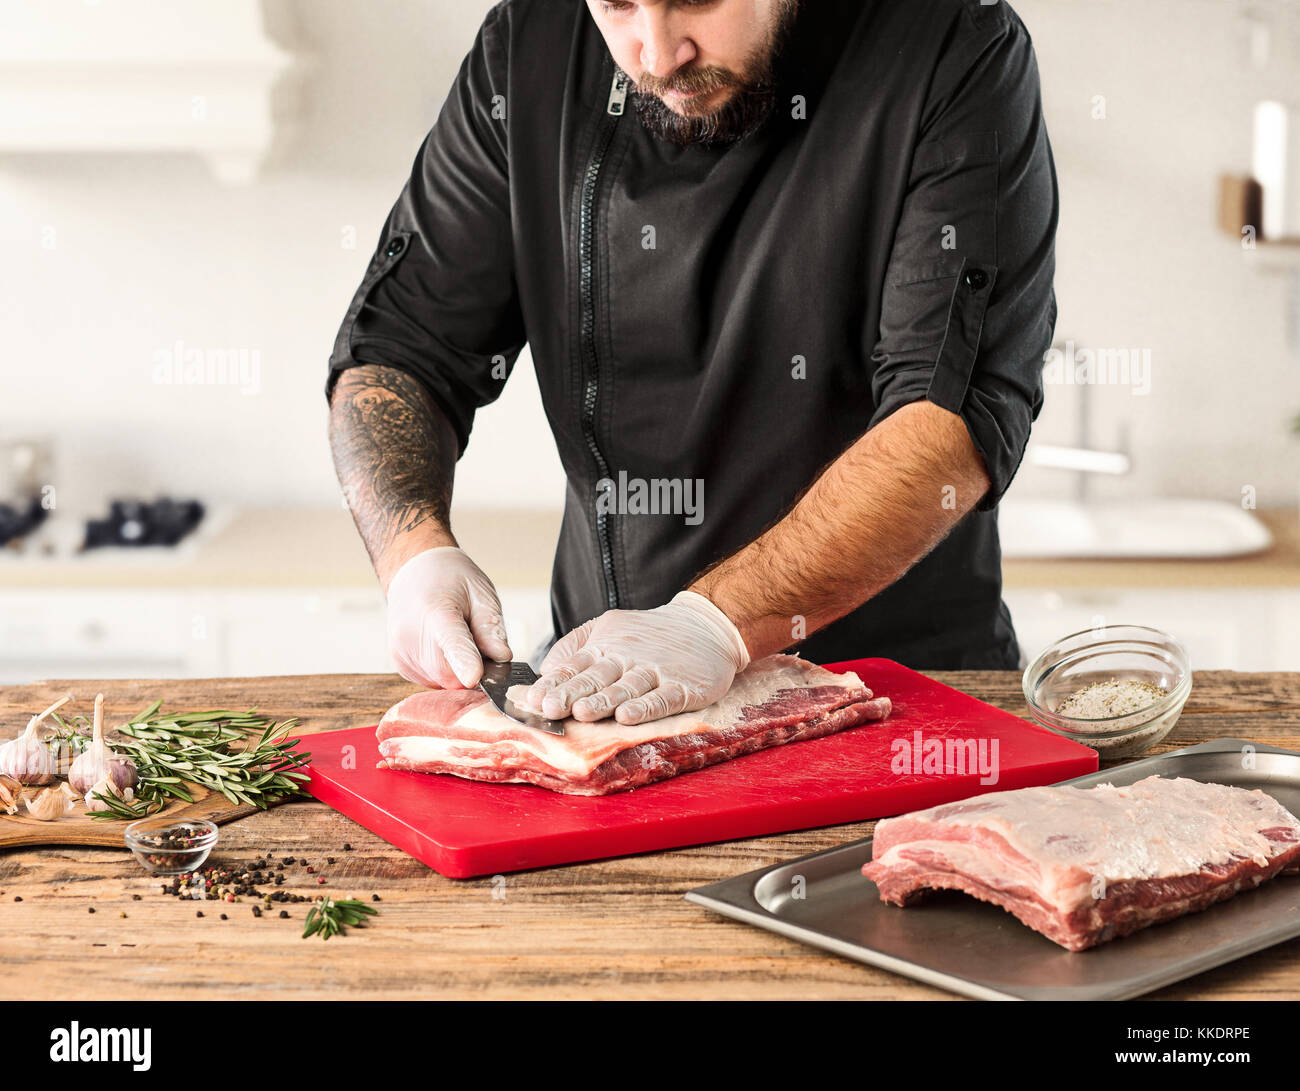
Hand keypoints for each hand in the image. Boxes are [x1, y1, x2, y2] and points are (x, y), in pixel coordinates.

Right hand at [386, 547, 511, 688]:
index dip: (465, 662)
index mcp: (436, 611)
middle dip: (471, 669)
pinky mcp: (400, 663)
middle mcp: (410, 634)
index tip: (474, 677)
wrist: (413, 571)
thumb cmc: (450, 579)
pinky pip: (430, 680)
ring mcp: (401, 651)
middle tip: (476, 643)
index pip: (451, 643)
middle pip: (449, 674)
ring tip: (456, 638)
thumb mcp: (481, 593)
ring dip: (457, 672)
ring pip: (441, 682)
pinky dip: (444, 671)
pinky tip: (442, 646)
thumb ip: (491, 628)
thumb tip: (502, 657)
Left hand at [521, 591, 750, 724]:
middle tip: (550, 708)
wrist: (706, 626)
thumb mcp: (608, 627)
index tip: (533, 700)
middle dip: (572, 694)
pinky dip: (645, 708)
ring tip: (583, 713)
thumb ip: (576, 646)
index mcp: (605, 647)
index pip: (575, 666)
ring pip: (626, 688)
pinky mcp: (684, 686)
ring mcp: (656, 672)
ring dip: (604, 701)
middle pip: (596, 678)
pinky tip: (628, 717)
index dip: (555, 684)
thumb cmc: (650, 634)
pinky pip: (662, 698)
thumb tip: (546, 669)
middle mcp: (627, 659)